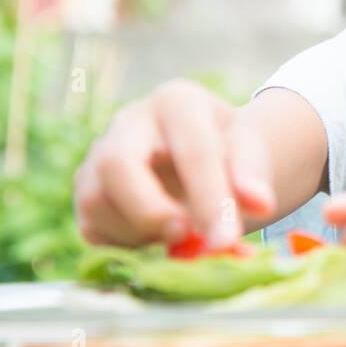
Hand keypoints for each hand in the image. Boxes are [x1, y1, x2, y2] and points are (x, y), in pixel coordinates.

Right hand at [73, 80, 275, 249]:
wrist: (200, 157)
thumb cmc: (226, 151)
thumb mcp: (250, 151)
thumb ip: (253, 175)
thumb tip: (260, 204)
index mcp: (177, 102)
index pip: (192, 151)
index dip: (209, 200)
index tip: (225, 240)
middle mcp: (129, 121)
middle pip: (116, 164)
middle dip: (150, 211)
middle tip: (185, 238)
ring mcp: (98, 154)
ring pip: (95, 200)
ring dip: (139, 232)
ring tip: (179, 235)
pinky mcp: (85, 189)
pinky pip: (91, 227)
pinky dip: (125, 244)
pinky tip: (157, 239)